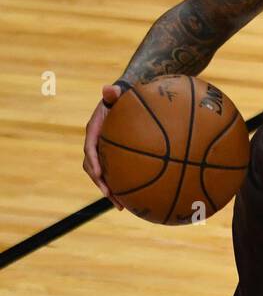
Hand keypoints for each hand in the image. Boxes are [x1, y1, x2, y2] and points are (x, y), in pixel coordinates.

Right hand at [83, 82, 124, 209]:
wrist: (127, 98)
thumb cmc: (124, 95)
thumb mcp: (119, 92)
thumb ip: (114, 92)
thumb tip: (109, 88)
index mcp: (94, 131)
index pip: (90, 148)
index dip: (93, 162)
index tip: (98, 174)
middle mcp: (96, 144)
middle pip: (93, 169)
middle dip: (101, 184)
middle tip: (112, 197)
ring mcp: (105, 153)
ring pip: (104, 176)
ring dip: (112, 191)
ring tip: (122, 206)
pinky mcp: (116, 157)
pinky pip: (118, 173)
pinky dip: (125, 185)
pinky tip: (138, 197)